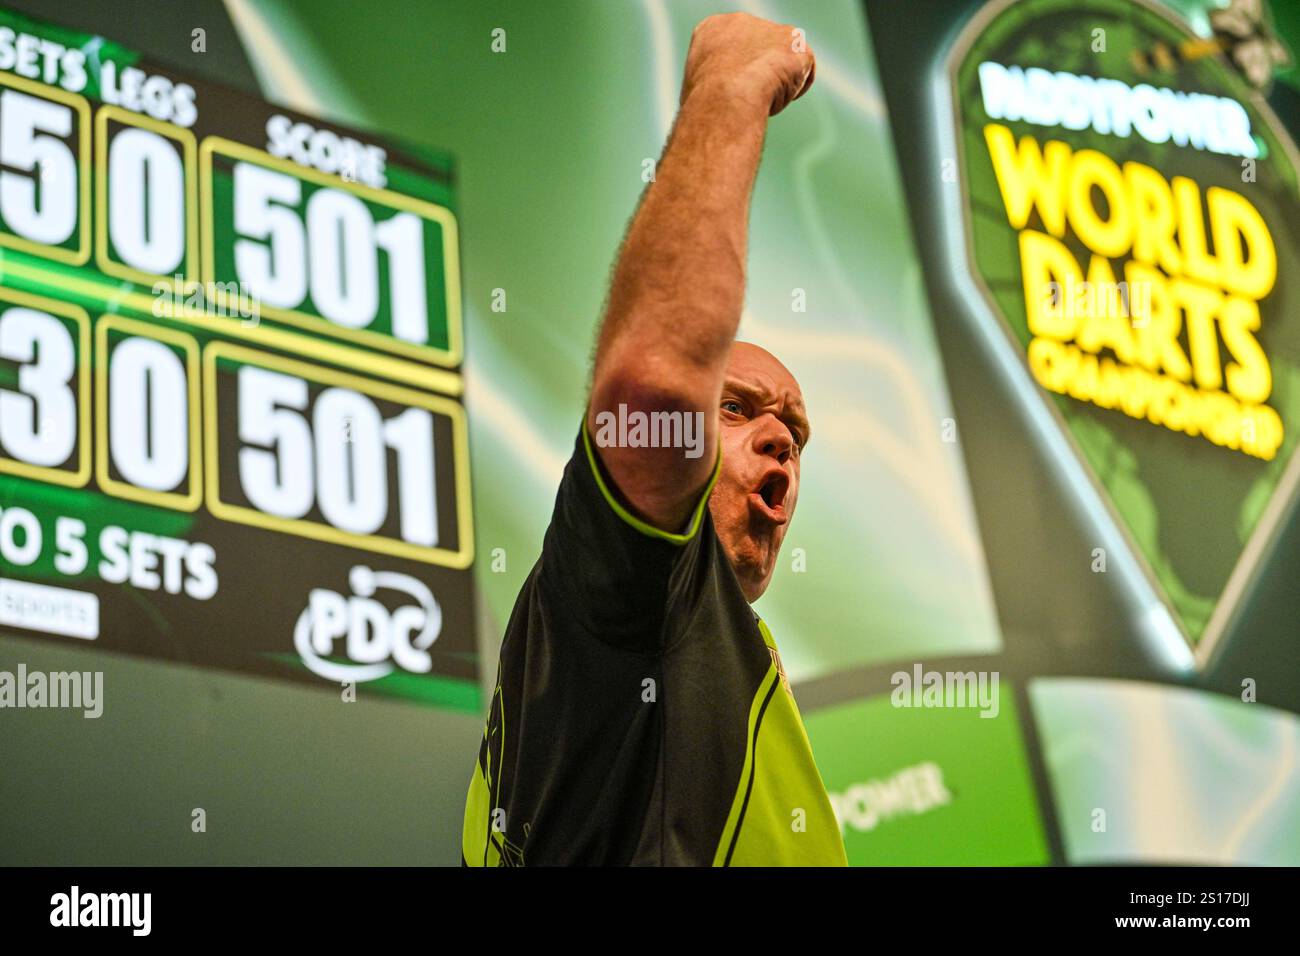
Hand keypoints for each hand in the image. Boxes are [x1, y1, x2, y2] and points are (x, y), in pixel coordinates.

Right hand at [679, 13, 815, 116]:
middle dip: (760, 75)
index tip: (735, 92)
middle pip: (760, 51)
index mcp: (714, 29)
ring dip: (777, 83)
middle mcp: (742, 21)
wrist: (727, 97)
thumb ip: (717, 82)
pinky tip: (776, 97)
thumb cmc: (707, 102)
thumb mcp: (699, 88)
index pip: (733, 49)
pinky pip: (803, 70)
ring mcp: (771, 28)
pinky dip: (794, 89)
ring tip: (761, 99)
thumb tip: (719, 97)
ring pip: (782, 60)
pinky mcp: (795, 41)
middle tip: (752, 99)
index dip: (737, 74)